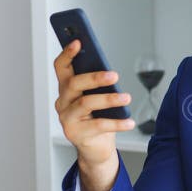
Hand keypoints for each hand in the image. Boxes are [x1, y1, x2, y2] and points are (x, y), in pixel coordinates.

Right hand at [53, 39, 134, 190]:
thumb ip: (99, 85)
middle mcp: (63, 102)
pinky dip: (117, 123)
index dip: (67, 53)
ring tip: (127, 98)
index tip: (78, 41)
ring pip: (86, 103)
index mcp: (66, 89)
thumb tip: (110, 73)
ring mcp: (67, 119)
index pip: (61, 67)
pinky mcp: (76, 134)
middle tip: (114, 75)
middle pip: (74, 84)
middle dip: (94, 77)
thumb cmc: (98, 117)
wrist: (95, 148)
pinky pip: (98, 126)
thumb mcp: (98, 98)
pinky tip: (130, 122)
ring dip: (109, 99)